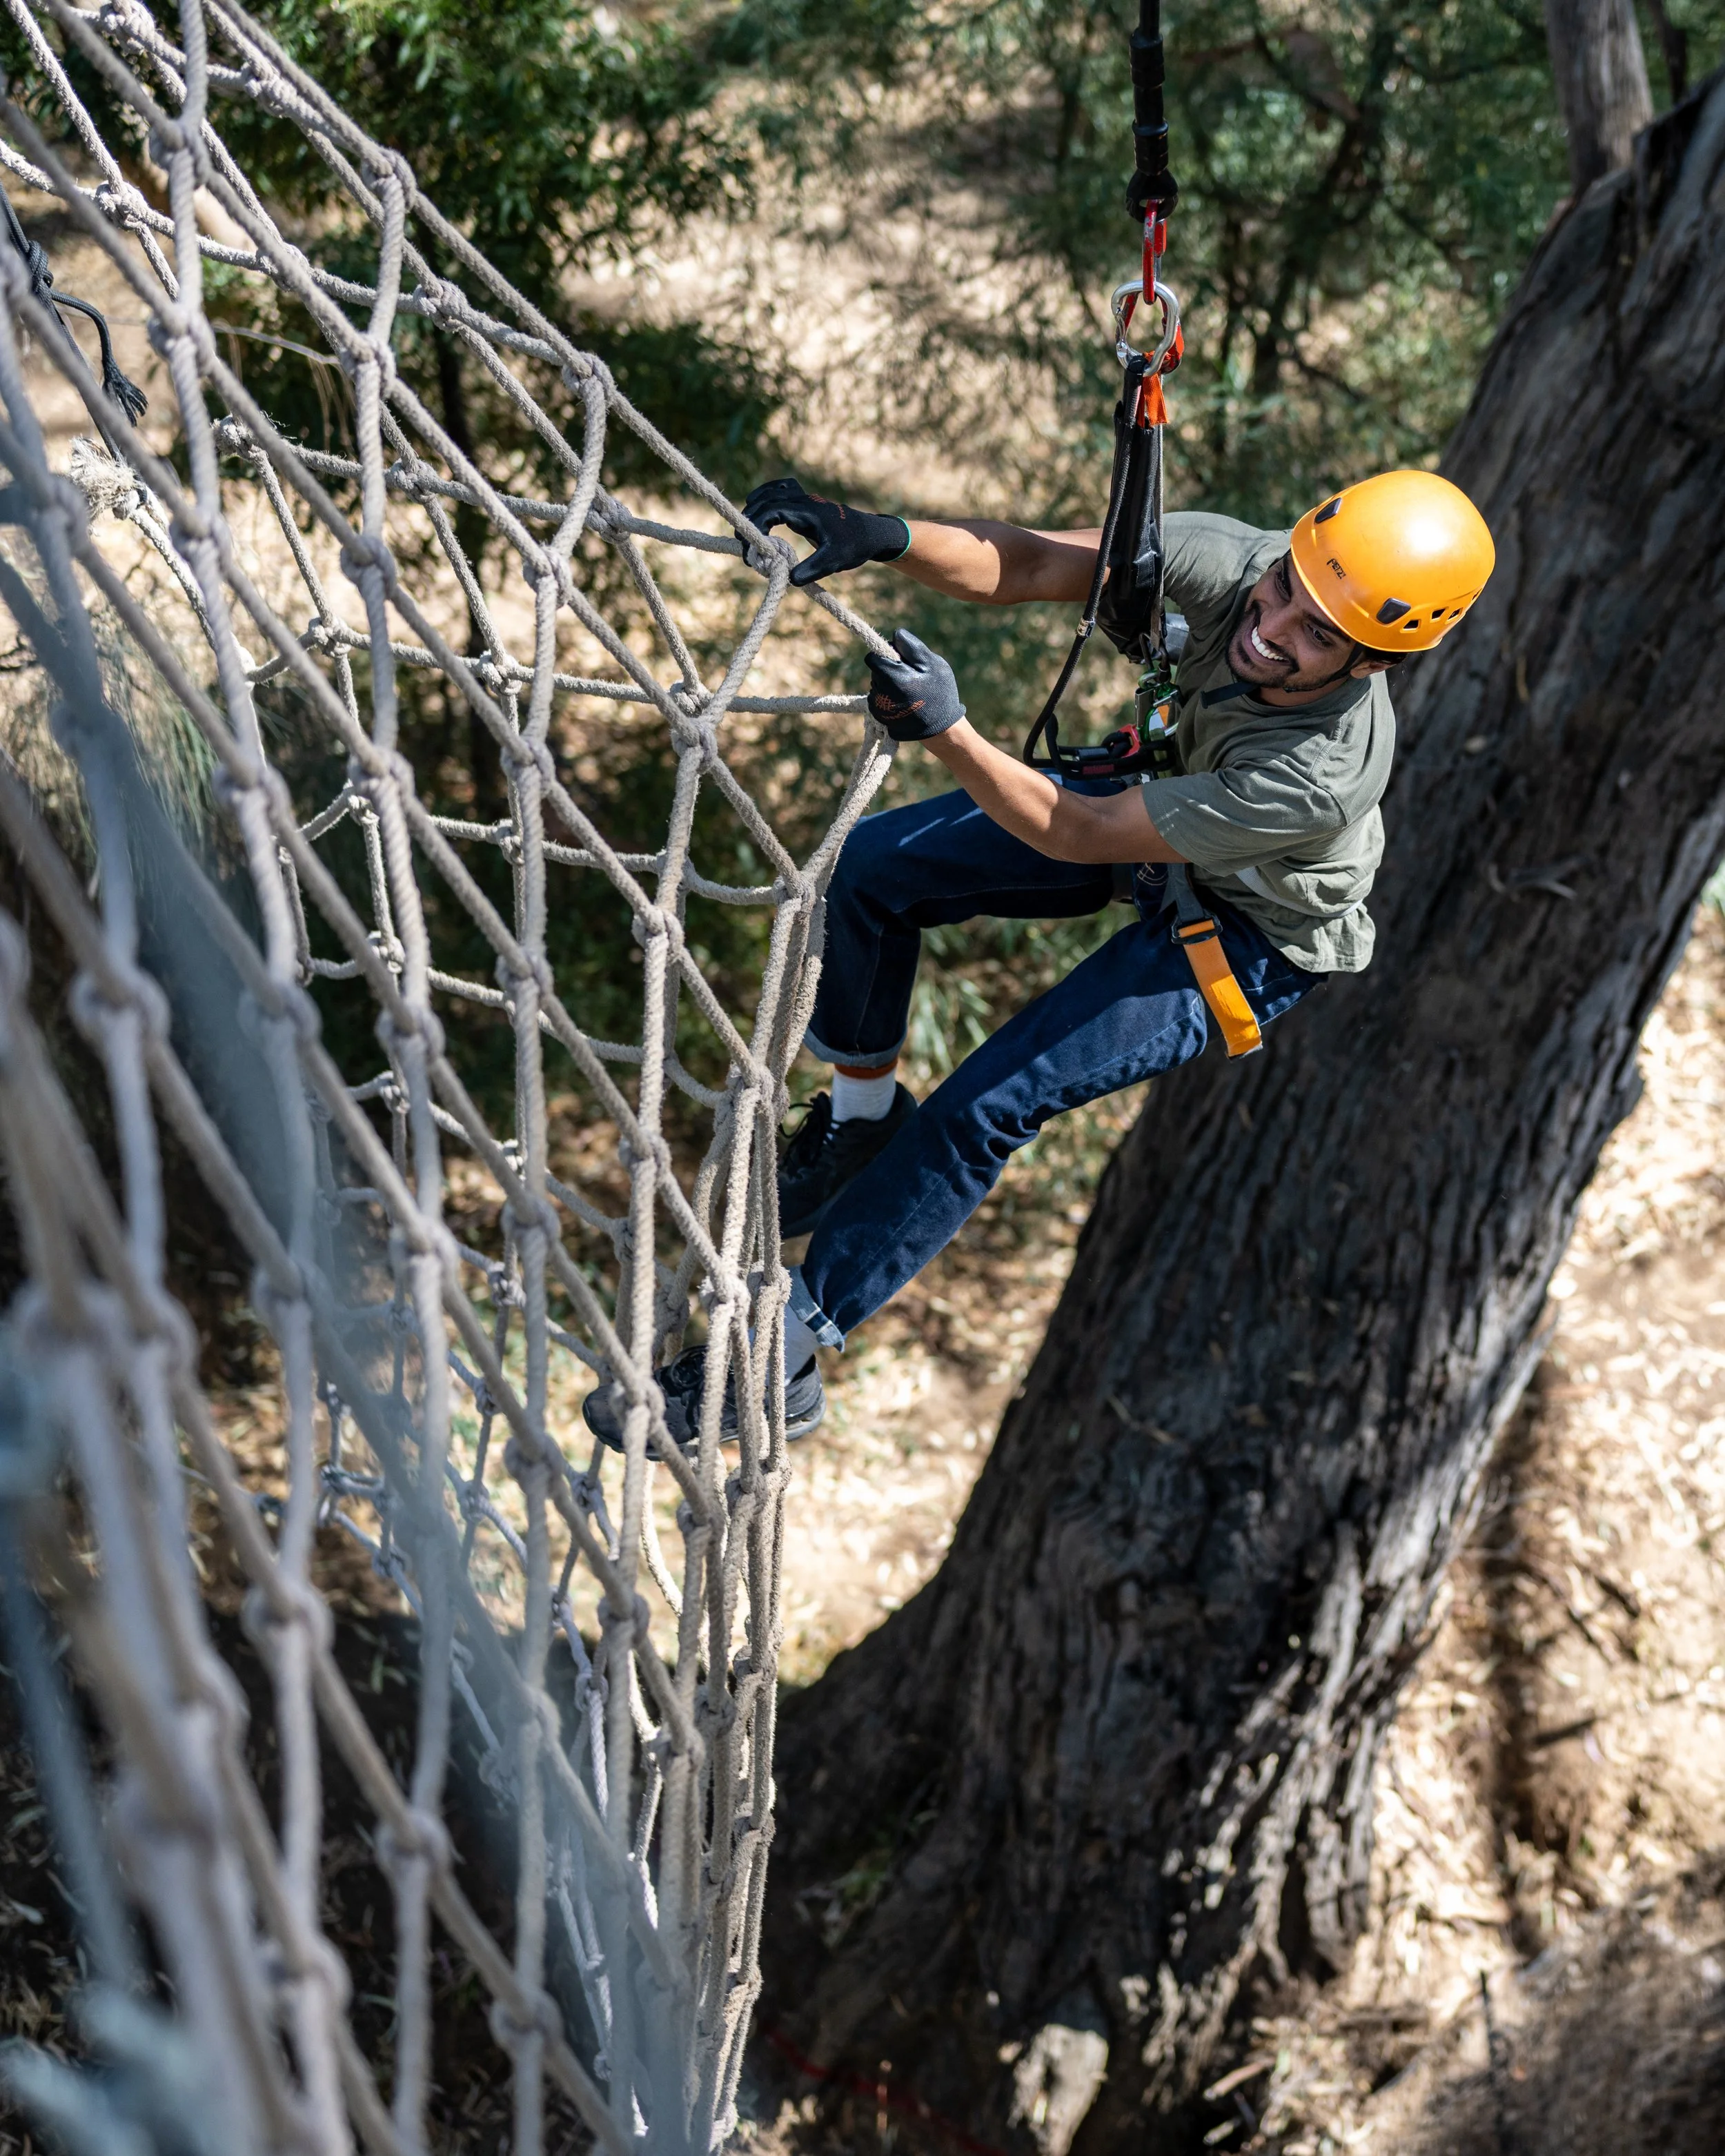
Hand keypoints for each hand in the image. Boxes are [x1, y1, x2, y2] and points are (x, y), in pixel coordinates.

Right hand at [743, 476, 909, 586]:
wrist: (871, 534)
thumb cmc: (854, 546)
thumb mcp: (834, 561)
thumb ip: (811, 570)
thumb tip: (788, 579)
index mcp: (807, 511)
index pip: (771, 510)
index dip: (754, 526)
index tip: (750, 547)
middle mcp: (803, 500)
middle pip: (766, 500)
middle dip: (750, 519)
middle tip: (743, 545)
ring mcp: (805, 499)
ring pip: (772, 491)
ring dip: (756, 505)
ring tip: (747, 530)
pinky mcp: (806, 504)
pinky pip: (782, 489)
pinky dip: (768, 495)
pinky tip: (760, 508)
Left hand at [865, 629, 966, 740]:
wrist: (941, 730)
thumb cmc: (940, 694)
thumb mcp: (934, 665)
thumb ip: (912, 647)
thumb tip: (895, 634)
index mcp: (893, 677)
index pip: (873, 657)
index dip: (886, 653)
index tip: (901, 659)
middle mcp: (880, 693)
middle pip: (876, 669)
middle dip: (890, 668)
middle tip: (912, 677)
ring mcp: (878, 706)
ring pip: (877, 683)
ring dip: (890, 682)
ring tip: (911, 691)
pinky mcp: (879, 716)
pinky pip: (879, 697)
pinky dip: (889, 696)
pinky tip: (906, 703)